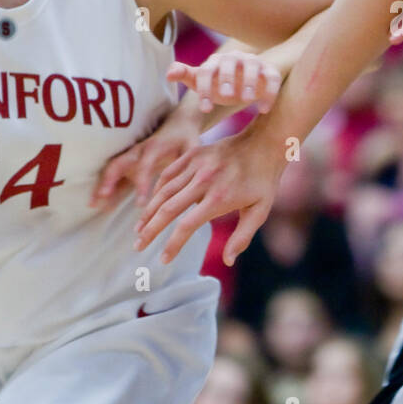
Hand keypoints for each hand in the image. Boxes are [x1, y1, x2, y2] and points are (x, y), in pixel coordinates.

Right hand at [91, 109, 201, 208]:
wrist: (179, 122)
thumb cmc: (187, 138)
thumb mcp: (192, 149)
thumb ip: (192, 165)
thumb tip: (197, 186)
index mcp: (154, 148)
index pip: (145, 166)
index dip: (142, 184)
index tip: (141, 204)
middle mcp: (138, 150)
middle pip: (119, 163)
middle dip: (109, 180)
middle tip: (102, 198)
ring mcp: (130, 155)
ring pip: (111, 169)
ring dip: (102, 185)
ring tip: (93, 204)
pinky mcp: (128, 162)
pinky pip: (112, 174)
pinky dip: (104, 187)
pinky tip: (95, 204)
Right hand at [132, 124, 288, 265]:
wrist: (265, 142)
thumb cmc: (264, 180)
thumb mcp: (260, 211)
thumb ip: (243, 237)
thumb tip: (228, 261)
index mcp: (219, 197)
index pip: (186, 225)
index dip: (172, 245)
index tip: (163, 259)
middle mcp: (204, 180)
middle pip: (167, 209)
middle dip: (150, 231)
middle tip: (138, 246)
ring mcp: (196, 164)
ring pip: (163, 191)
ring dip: (148, 212)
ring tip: (139, 229)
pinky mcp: (193, 153)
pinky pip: (168, 173)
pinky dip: (157, 190)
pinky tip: (151, 204)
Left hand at [166, 50, 282, 113]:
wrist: (245, 81)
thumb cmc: (219, 83)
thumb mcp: (202, 81)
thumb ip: (187, 75)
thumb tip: (168, 74)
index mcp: (215, 61)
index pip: (207, 70)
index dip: (205, 88)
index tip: (205, 109)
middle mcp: (234, 58)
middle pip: (229, 63)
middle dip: (227, 78)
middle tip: (226, 96)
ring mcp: (254, 63)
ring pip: (253, 66)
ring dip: (250, 81)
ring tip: (247, 100)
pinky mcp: (269, 71)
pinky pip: (272, 77)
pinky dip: (270, 91)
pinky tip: (263, 109)